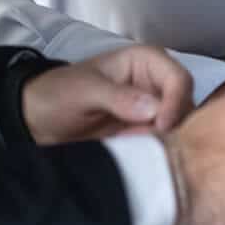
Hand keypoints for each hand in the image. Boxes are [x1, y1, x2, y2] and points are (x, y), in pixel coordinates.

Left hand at [22, 45, 192, 144]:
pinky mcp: (145, 136)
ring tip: (145, 155)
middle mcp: (155, 85)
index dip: (175, 103)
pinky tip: (142, 162)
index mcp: (145, 61)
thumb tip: (152, 108)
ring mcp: (152, 112)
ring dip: (167, 144)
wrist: (39, 121)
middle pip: (185, 106)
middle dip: (175, 127)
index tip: (161, 127)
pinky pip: (164, 146)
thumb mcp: (84, 91)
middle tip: (156, 148)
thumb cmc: (59, 93)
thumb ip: (117, 97)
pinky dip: (157, 156)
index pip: (178, 79)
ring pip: (179, 129)